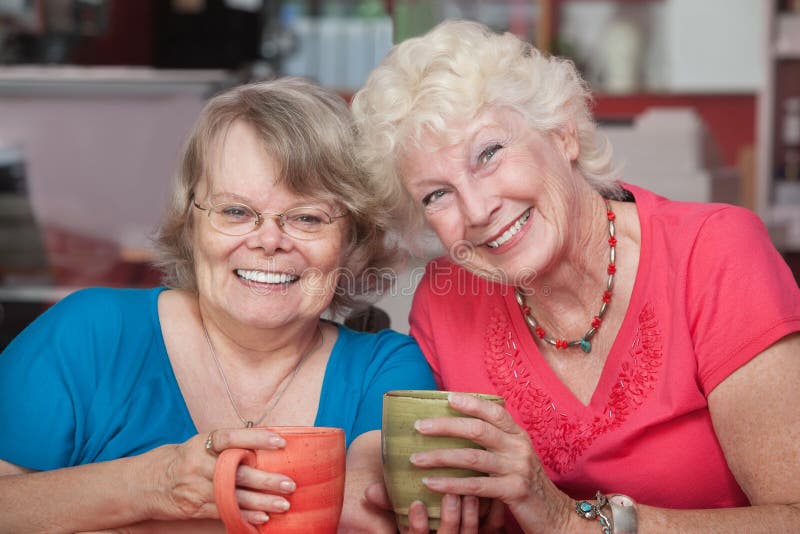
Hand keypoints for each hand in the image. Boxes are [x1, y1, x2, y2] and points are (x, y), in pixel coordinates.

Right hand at [146, 428, 295, 524]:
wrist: (146, 483)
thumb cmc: (185, 459)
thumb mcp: (200, 445)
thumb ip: (228, 446)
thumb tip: (268, 445)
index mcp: (202, 443)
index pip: (230, 437)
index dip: (255, 438)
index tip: (280, 441)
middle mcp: (198, 464)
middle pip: (235, 471)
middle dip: (265, 479)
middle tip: (289, 483)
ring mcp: (195, 487)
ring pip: (232, 496)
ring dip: (260, 502)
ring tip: (283, 504)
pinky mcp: (193, 507)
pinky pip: (223, 511)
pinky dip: (244, 515)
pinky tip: (262, 517)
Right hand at [364, 483, 504, 532]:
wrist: (441, 511)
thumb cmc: (416, 507)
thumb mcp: (397, 508)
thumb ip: (385, 500)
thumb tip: (369, 492)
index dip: (418, 526)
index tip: (417, 504)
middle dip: (450, 519)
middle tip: (451, 494)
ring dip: (471, 516)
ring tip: (471, 491)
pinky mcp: (484, 531)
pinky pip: (492, 527)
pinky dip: (494, 513)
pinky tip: (494, 494)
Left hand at [408, 393, 572, 531]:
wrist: (555, 515)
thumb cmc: (526, 484)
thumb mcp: (515, 457)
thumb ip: (495, 442)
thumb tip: (459, 427)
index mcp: (518, 435)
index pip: (494, 411)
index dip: (471, 403)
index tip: (446, 398)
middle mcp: (518, 447)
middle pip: (478, 429)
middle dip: (445, 426)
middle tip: (419, 426)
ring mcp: (517, 469)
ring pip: (472, 457)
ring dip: (440, 457)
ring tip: (416, 459)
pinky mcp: (513, 492)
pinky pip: (475, 486)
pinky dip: (450, 484)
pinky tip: (430, 484)